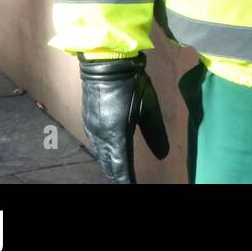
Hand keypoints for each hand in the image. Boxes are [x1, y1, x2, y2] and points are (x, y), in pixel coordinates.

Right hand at [78, 53, 169, 182]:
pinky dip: (104, 153)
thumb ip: (155, 132)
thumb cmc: (131, 83)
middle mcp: (100, 135)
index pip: (121, 166)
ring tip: (117, 174)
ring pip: (101, 154)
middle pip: (109, 163)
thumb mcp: (149, 107)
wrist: (105, 63)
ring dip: (110, 165)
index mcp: (116, 134)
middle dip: (117, 175)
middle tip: (124, 183)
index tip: (132, 187)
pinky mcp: (88, 119)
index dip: (126, 180)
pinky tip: (108, 154)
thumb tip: (163, 155)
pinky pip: (96, 144)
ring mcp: (92, 127)